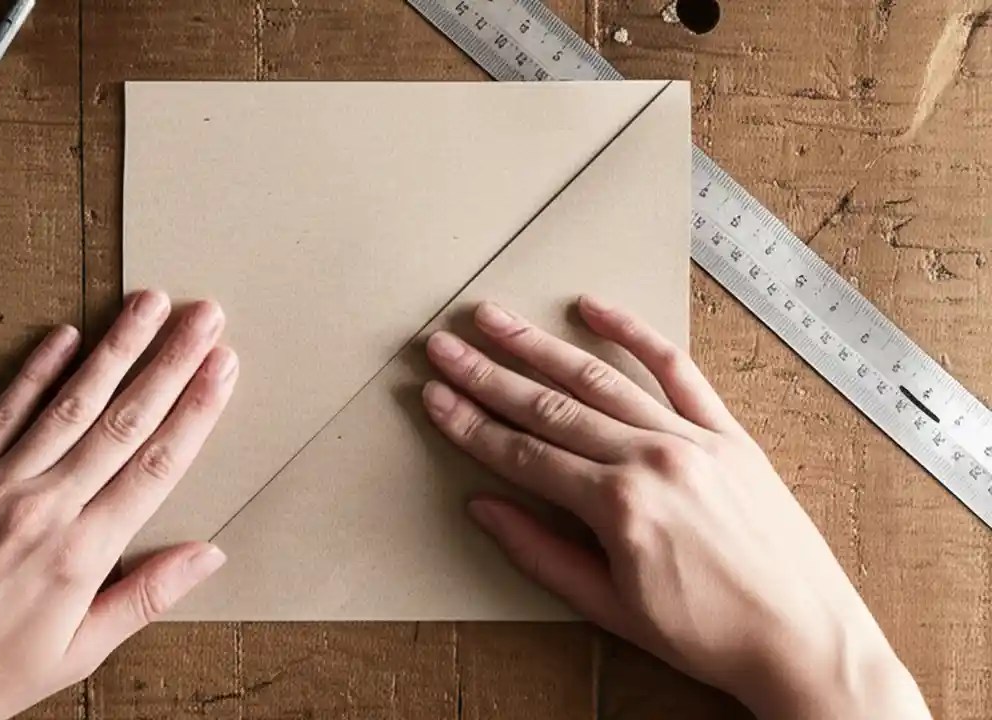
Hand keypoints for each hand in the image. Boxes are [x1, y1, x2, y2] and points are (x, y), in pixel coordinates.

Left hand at [0, 291, 238, 719]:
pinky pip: (1, 413)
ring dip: (115, 348)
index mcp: (83, 552)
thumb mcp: (78, 653)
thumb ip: (146, 596)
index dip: (197, 409)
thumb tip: (207, 556)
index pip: (157, 463)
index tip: (223, 369)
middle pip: (124, 419)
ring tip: (147, 305)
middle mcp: (44, 506)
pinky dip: (35, 372)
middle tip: (202, 316)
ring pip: (70, 402)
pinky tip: (63, 338)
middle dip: (170, 361)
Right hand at [422, 297, 929, 719]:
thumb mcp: (611, 607)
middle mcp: (652, 459)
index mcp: (618, 506)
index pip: (523, 454)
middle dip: (487, 374)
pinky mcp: (727, 433)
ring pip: (599, 379)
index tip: (434, 396)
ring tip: (495, 319)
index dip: (470, 425)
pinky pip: (676, 369)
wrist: (803, 639)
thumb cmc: (708, 635)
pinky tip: (594, 308)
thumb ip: (540, 552)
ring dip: (539, 347)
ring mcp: (692, 438)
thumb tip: (482, 508)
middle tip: (443, 346)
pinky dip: (634, 334)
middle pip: (549, 406)